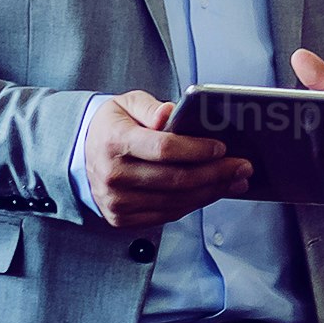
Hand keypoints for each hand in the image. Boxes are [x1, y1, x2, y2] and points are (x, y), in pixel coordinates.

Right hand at [78, 90, 249, 227]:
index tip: (222, 147)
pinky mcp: (123, 218)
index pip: (163, 148)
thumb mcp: (126, 104)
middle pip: (175, 179)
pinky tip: (213, 192)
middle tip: (242, 166)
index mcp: (114, 142)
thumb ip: (150, 107)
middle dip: (215, 173)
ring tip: (236, 180)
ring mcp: (117, 202)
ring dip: (212, 191)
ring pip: (176, 201)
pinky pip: (168, 213)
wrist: (81, 155)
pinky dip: (194, 203)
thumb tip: (169, 114)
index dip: (197, 150)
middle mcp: (113, 175)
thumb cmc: (113, 126)